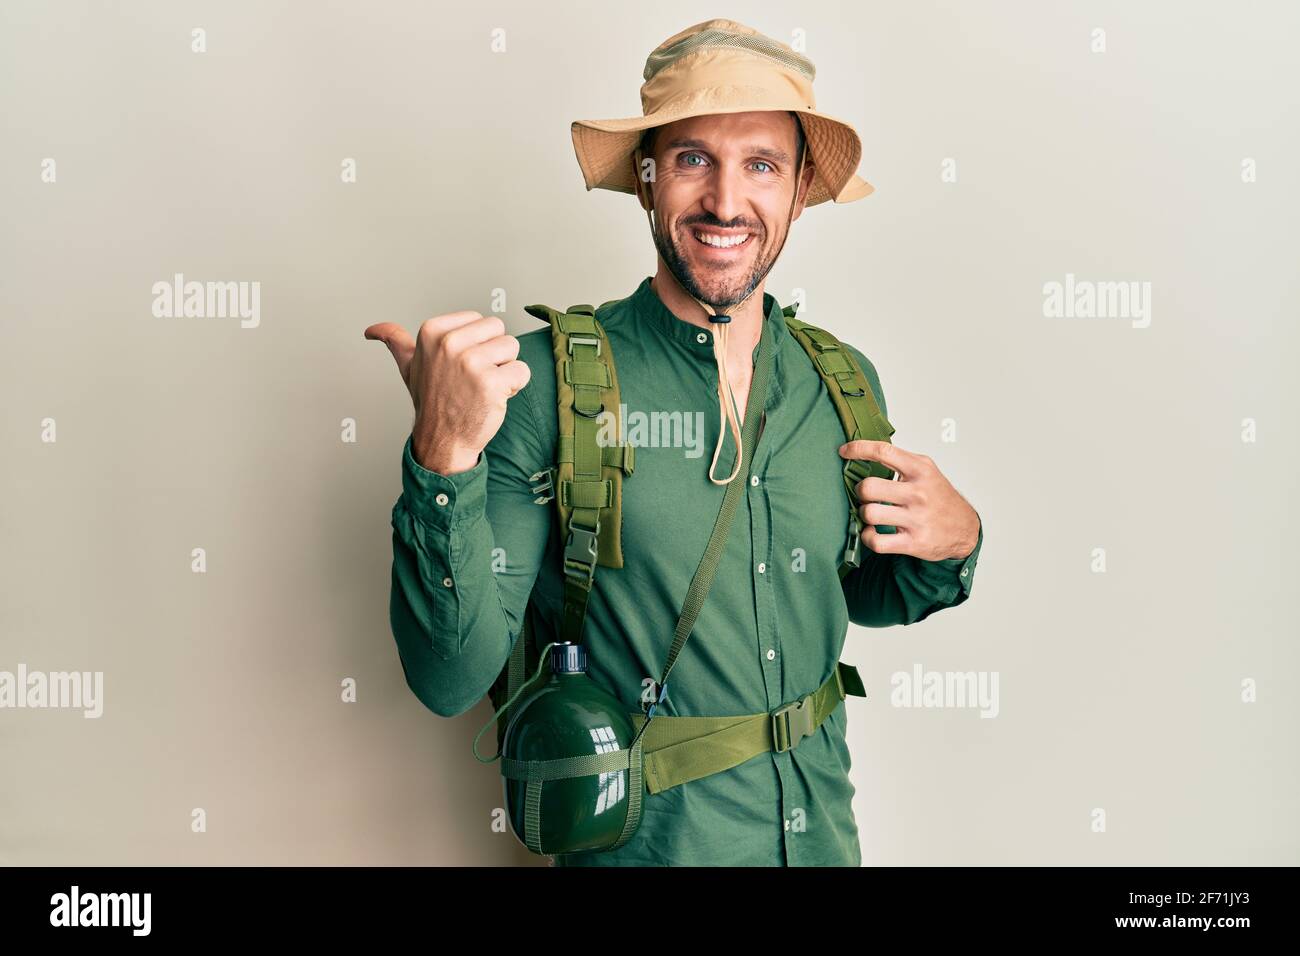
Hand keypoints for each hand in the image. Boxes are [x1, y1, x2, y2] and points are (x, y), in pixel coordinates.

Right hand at [365, 312, 529, 473]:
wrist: (441, 440)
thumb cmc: (431, 401)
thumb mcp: (408, 367)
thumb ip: (395, 341)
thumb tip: (372, 330)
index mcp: (431, 331)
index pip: (481, 320)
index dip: (478, 344)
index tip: (459, 367)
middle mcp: (449, 343)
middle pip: (499, 330)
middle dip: (494, 354)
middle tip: (473, 378)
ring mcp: (470, 363)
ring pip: (513, 348)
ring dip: (505, 370)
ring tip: (483, 386)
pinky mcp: (491, 382)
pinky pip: (522, 371)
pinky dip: (515, 386)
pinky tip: (493, 398)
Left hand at [838, 440, 979, 561]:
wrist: (965, 529)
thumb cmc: (940, 498)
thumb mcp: (927, 471)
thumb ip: (900, 461)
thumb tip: (865, 451)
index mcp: (921, 470)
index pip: (883, 452)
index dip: (858, 449)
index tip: (844, 451)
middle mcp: (919, 493)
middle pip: (868, 487)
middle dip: (860, 491)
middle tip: (866, 495)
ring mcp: (916, 519)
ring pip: (869, 513)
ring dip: (864, 514)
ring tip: (872, 514)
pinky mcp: (914, 542)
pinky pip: (875, 541)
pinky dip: (867, 537)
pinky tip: (872, 532)